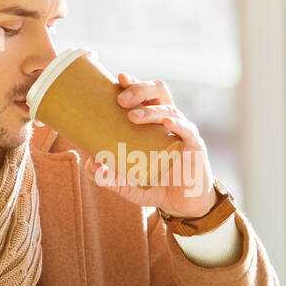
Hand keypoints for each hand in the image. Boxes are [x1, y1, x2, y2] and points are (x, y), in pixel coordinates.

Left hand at [80, 72, 216, 216]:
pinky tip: (167, 122)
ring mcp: (182, 132)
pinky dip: (178, 124)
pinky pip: (188, 130)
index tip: (118, 79)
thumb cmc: (155, 186)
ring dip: (150, 109)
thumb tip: (91, 163)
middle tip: (121, 100)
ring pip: (169, 108)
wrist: (181, 206)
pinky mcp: (194, 146)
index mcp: (151, 122)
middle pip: (157, 91)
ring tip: (132, 116)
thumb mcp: (125, 184)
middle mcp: (167, 120)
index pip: (143, 94)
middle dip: (139, 89)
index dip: (132, 83)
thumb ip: (107, 176)